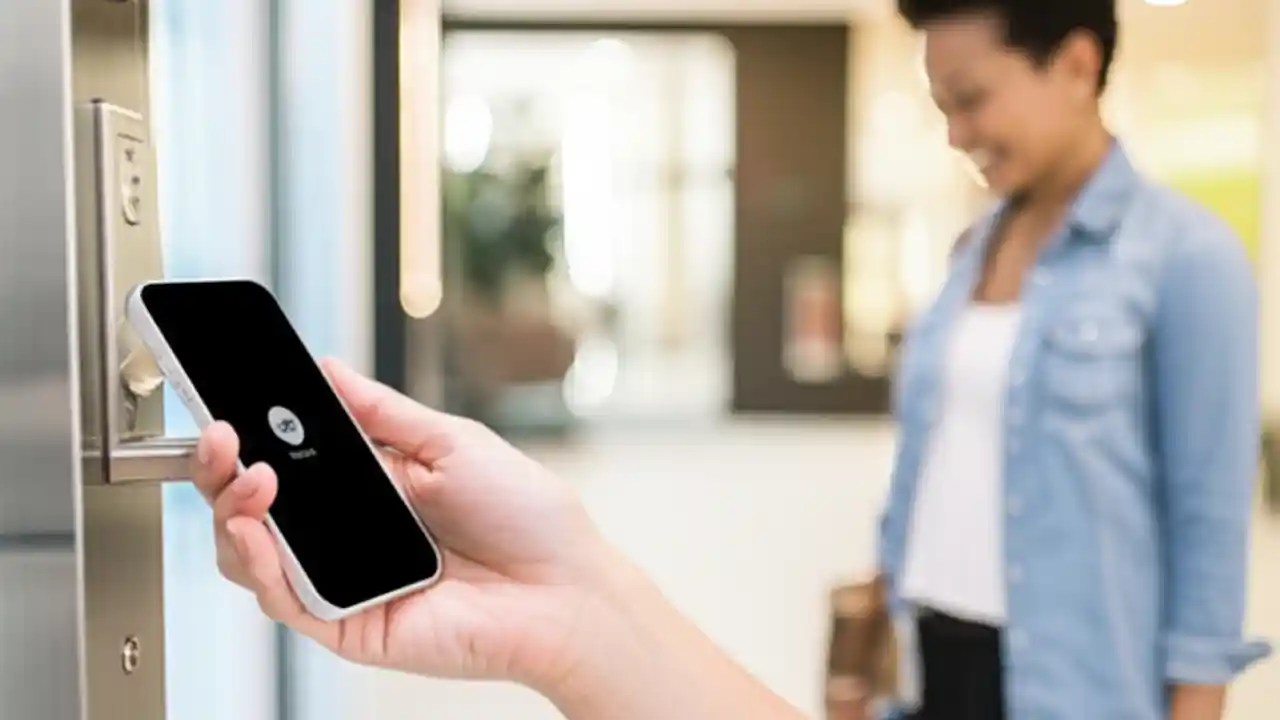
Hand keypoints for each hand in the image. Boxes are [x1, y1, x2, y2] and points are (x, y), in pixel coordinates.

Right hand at [193, 359, 623, 692]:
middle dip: (223, 470)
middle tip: (221, 437)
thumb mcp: (452, 442)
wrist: (566, 590)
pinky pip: (284, 600)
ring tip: (250, 478)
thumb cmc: (527, 518)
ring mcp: (342, 582)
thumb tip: (329, 370)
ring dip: (234, 514)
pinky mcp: (346, 626)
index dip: (247, 438)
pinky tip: (257, 530)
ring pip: (252, 557)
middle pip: (254, 509)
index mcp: (369, 488)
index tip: (224, 405)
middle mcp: (346, 535)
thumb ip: (383, 412)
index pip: (287, 462)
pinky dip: (259, 565)